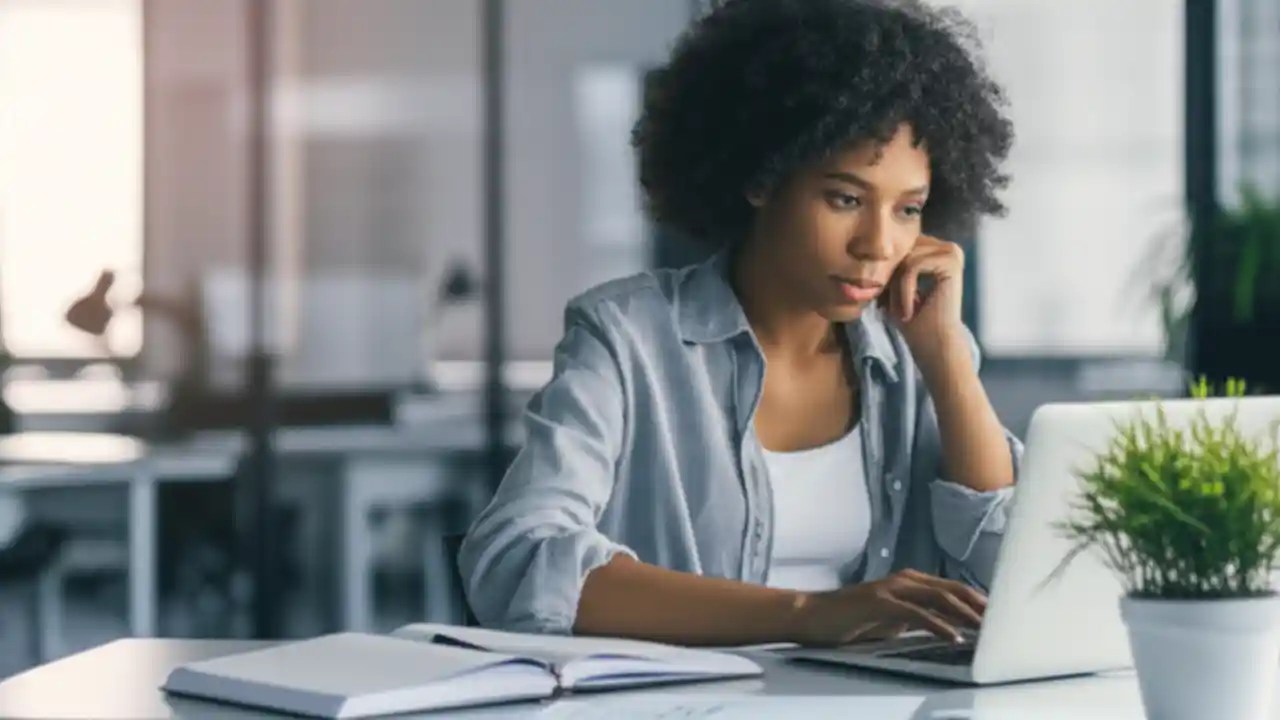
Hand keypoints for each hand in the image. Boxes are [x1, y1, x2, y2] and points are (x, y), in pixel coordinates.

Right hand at [792, 569, 985, 646]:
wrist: (812, 615)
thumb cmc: (851, 620)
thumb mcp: (891, 620)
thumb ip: (917, 619)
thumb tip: (947, 628)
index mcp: (909, 582)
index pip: (952, 589)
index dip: (976, 601)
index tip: (999, 616)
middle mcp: (904, 580)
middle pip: (952, 589)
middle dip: (979, 605)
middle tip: (1005, 621)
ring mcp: (892, 589)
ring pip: (939, 598)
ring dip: (965, 615)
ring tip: (986, 630)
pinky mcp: (880, 602)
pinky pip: (916, 614)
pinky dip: (938, 625)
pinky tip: (954, 637)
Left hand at [880, 235, 967, 365]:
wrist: (933, 344)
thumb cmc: (912, 318)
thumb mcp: (894, 285)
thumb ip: (888, 264)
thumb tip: (863, 249)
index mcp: (936, 249)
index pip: (899, 245)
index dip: (885, 269)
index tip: (883, 297)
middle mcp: (947, 246)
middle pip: (901, 249)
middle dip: (890, 278)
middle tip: (890, 305)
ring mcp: (952, 252)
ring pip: (905, 258)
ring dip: (896, 287)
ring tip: (900, 310)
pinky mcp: (951, 262)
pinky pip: (912, 267)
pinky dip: (904, 291)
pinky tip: (908, 311)